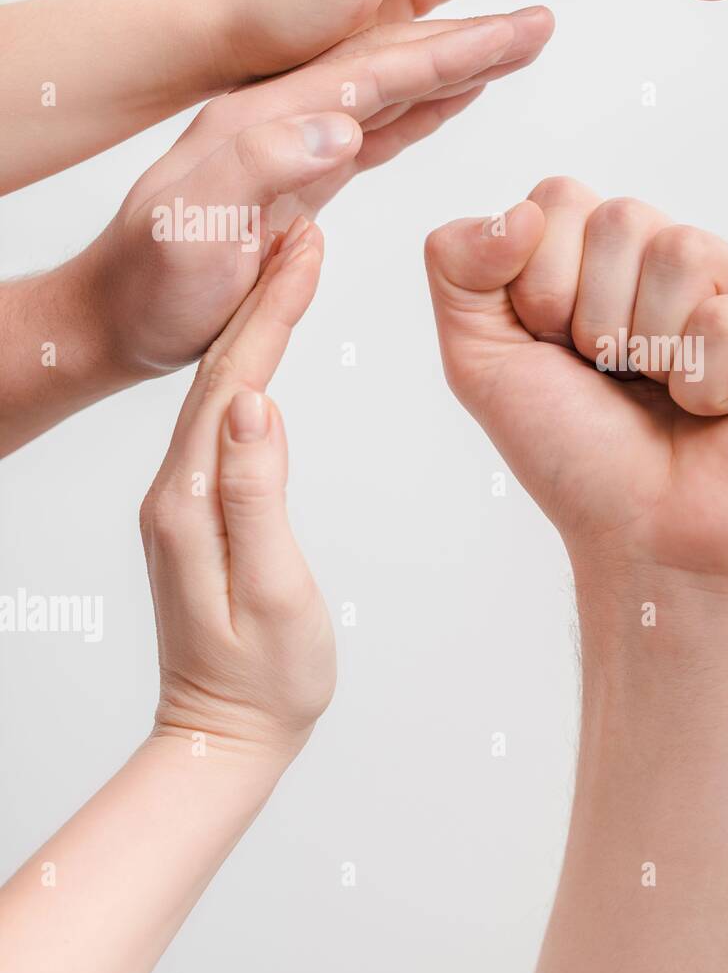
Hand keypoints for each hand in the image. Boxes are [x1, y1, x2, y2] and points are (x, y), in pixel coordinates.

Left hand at [83, 8, 552, 374]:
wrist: (116, 318)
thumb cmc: (147, 284)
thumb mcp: (190, 228)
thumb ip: (259, 167)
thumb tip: (341, 123)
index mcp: (265, 123)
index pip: (374, 76)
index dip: (449, 53)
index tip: (513, 30)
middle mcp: (287, 122)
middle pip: (394, 69)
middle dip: (471, 45)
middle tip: (540, 25)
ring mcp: (300, 149)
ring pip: (396, 95)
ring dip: (458, 67)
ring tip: (516, 43)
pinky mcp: (309, 182)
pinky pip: (383, 134)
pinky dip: (428, 108)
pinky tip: (457, 93)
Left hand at [141, 215, 331, 758]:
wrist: (224, 738)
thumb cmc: (265, 677)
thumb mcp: (269, 590)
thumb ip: (258, 497)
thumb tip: (255, 404)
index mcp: (192, 501)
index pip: (237, 381)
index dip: (273, 311)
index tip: (307, 248)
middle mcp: (176, 489)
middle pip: (224, 372)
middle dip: (264, 297)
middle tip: (304, 233)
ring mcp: (184, 499)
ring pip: (223, 390)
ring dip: (256, 324)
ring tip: (292, 268)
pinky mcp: (201, 510)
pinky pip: (226, 421)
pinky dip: (251, 369)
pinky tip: (268, 353)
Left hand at [423, 177, 727, 583]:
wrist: (646, 540)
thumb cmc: (577, 454)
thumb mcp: (480, 360)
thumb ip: (457, 268)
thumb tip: (518, 212)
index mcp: (609, 255)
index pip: (561, 198)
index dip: (543, 288)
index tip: (562, 354)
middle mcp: (680, 259)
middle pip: (621, 218)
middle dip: (596, 321)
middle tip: (620, 380)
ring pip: (683, 253)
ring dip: (653, 352)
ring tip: (671, 396)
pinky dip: (710, 383)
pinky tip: (724, 411)